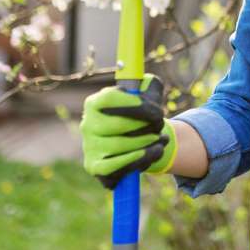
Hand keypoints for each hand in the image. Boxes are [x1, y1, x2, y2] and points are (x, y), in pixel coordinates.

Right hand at [79, 73, 177, 189]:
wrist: (138, 145)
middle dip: (147, 125)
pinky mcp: (94, 166)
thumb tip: (149, 83)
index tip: (157, 111)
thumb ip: (151, 85)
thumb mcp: (148, 95)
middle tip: (160, 126)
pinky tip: (154, 152)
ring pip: (120, 145)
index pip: (110, 98)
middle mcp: (88, 123)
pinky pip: (116, 165)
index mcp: (96, 102)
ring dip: (148, 142)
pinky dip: (139, 159)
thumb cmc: (142, 116)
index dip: (136, 105)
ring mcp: (89, 146)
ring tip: (162, 139)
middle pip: (118, 124)